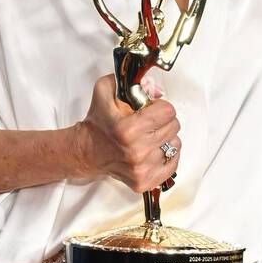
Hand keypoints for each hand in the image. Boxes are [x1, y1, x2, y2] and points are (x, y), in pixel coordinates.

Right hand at [71, 74, 180, 193]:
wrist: (86, 151)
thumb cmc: (98, 123)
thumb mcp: (105, 91)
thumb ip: (128, 80)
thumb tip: (155, 89)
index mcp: (127, 129)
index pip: (168, 112)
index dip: (161, 106)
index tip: (151, 108)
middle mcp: (136, 152)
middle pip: (174, 127)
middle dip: (163, 121)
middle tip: (149, 122)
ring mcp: (141, 169)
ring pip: (175, 145)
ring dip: (165, 138)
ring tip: (149, 137)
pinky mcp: (144, 182)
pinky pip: (173, 164)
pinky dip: (167, 155)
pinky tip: (153, 150)